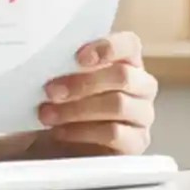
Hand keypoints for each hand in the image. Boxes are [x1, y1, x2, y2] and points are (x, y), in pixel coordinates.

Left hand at [29, 32, 157, 157]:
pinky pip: (114, 134)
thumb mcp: (60, 80)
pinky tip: (61, 131)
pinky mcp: (136, 143)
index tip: (79, 58)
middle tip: (50, 90)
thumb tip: (47, 57)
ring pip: (118, 105)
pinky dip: (83, 132)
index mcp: (126, 61)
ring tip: (48, 114)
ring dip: (77, 109)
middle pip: (124, 76)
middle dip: (83, 83)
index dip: (108, 47)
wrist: (55, 145)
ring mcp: (142, 115)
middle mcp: (141, 86)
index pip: (129, 45)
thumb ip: (63, 65)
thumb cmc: (61, 103)